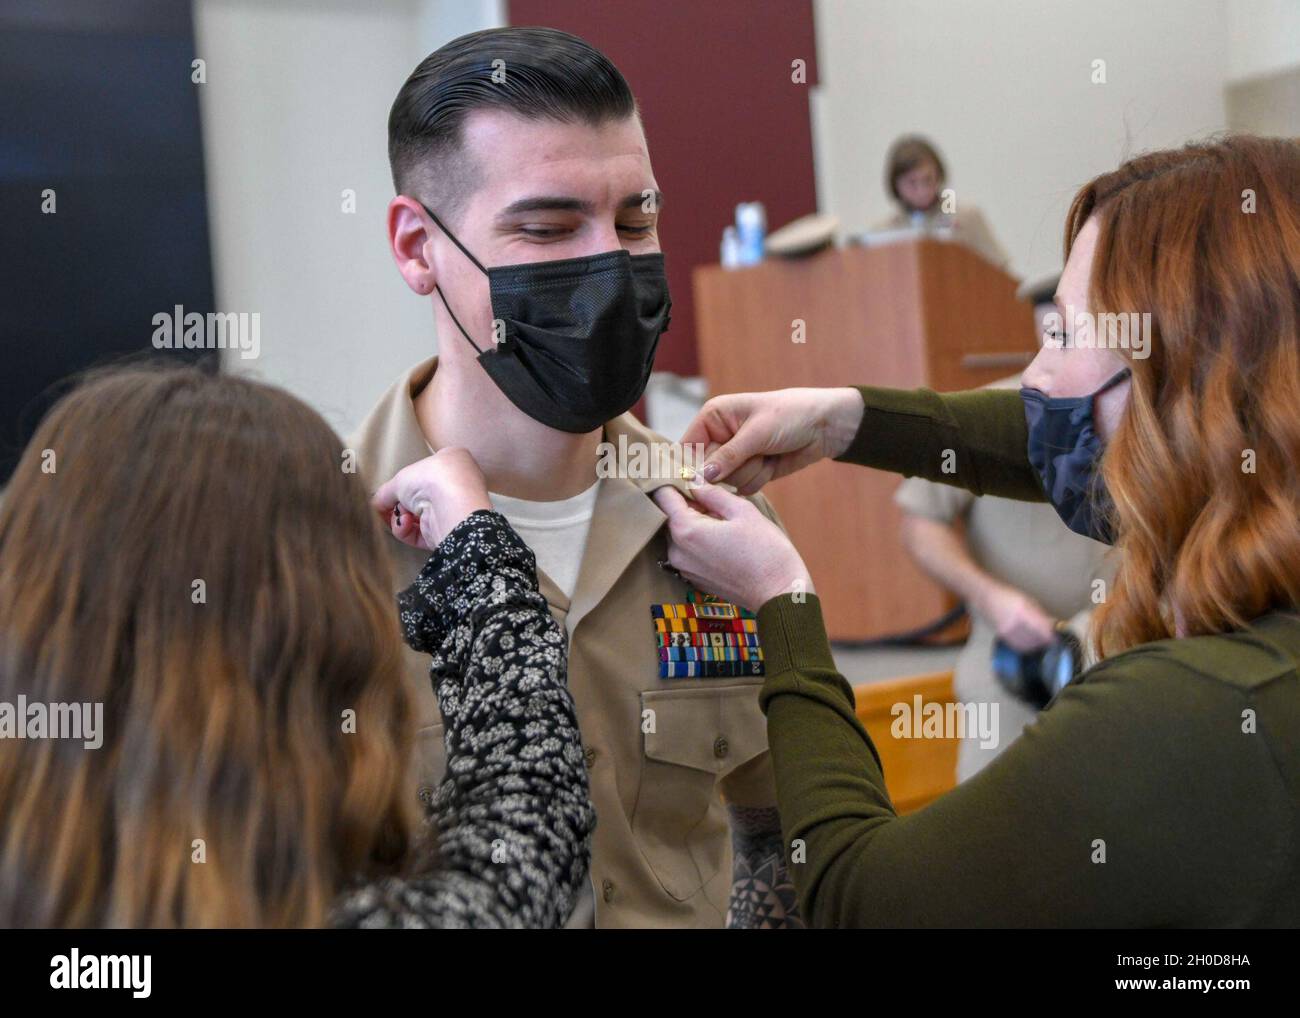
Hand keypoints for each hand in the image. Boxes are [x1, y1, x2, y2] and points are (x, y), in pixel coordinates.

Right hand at [371, 447, 491, 550]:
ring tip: (401, 515)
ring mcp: (454, 510)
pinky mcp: (449, 532)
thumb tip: (377, 504)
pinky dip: (408, 531)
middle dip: (401, 504)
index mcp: (453, 461)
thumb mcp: (399, 479)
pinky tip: (405, 524)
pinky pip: (422, 534)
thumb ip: (385, 492)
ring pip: (418, 518)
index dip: (407, 481)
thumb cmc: (432, 480)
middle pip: (419, 498)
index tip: (393, 490)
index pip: (426, 472)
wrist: (452, 506)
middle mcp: (458, 485)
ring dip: (402, 518)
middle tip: (394, 504)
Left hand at [652, 483, 812, 611]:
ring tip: (720, 517)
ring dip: (692, 521)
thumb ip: (712, 493)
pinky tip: (722, 538)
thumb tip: (693, 479)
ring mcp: (683, 569)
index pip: (662, 496)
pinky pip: (687, 552)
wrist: (779, 594)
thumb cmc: (766, 551)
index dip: (672, 480)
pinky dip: (698, 540)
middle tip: (710, 493)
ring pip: (678, 534)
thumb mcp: (742, 511)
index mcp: (686, 530)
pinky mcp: (693, 579)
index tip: (684, 472)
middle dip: (685, 502)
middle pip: (668, 515)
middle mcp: (676, 552)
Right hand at [682, 387, 863, 494]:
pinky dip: (759, 478)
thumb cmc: (790, 415)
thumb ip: (727, 456)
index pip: (687, 448)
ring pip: (726, 482)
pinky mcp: (749, 471)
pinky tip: (772, 462)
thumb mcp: (757, 432)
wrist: (825, 426)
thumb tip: (701, 478)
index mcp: (712, 417)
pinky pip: (743, 487)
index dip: (691, 466)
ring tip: (767, 454)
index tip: (705, 478)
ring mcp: (734, 456)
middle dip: (731, 468)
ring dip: (749, 473)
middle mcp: (718, 437)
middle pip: (705, 471)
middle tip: (755, 453)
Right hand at [976, 584, 1058, 652]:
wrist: (985, 597)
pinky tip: (1030, 643)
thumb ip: (1039, 614)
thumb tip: (1052, 626)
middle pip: (1035, 639)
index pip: (1042, 629)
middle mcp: (1014, 622)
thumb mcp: (1027, 600)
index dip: (1052, 636)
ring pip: (1027, 645)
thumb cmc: (1008, 595)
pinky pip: (1018, 645)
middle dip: (1046, 641)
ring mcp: (1006, 630)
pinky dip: (1027, 647)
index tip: (1059, 638)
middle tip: (1052, 641)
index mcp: (1022, 610)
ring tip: (1042, 642)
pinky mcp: (1002, 635)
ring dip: (1037, 645)